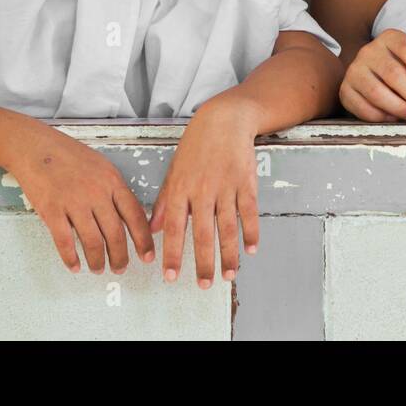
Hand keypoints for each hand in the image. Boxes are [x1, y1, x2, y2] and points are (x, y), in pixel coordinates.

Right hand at [6, 126, 154, 274]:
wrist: (34, 147)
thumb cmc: (66, 154)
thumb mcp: (100, 166)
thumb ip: (113, 190)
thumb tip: (128, 215)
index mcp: (112, 181)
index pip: (135, 216)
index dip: (143, 240)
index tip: (147, 255)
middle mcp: (96, 193)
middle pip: (116, 234)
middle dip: (120, 256)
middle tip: (120, 268)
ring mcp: (73, 202)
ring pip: (93, 242)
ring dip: (97, 261)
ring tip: (98, 268)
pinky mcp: (51, 210)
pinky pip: (65, 242)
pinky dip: (71, 258)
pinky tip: (74, 266)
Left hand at [149, 96, 260, 287]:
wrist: (225, 120)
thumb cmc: (196, 144)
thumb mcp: (174, 169)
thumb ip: (165, 201)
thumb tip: (154, 228)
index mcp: (181, 188)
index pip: (175, 227)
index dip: (173, 253)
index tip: (171, 275)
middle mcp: (203, 190)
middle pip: (203, 233)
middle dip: (203, 262)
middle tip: (204, 285)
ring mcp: (226, 187)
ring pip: (227, 228)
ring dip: (228, 254)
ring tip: (227, 275)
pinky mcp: (246, 183)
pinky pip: (249, 213)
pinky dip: (251, 233)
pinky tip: (250, 250)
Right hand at [339, 27, 405, 121]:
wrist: (376, 77)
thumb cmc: (404, 68)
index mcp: (388, 38)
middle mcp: (368, 51)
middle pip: (392, 72)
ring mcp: (354, 71)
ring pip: (376, 91)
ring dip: (398, 107)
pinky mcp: (345, 91)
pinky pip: (361, 106)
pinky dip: (380, 116)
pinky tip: (394, 118)